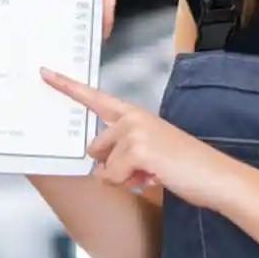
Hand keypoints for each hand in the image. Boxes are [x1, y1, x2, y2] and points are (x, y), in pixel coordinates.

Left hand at [40, 67, 243, 210]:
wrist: (214, 175)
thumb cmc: (184, 166)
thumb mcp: (148, 153)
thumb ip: (122, 150)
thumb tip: (100, 168)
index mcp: (134, 113)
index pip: (94, 98)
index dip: (67, 86)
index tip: (45, 74)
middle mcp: (131, 117)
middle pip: (95, 149)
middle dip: (113, 166)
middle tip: (145, 168)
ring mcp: (133, 131)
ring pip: (105, 167)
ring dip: (124, 177)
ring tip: (153, 172)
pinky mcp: (137, 148)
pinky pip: (114, 176)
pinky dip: (131, 184)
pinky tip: (154, 177)